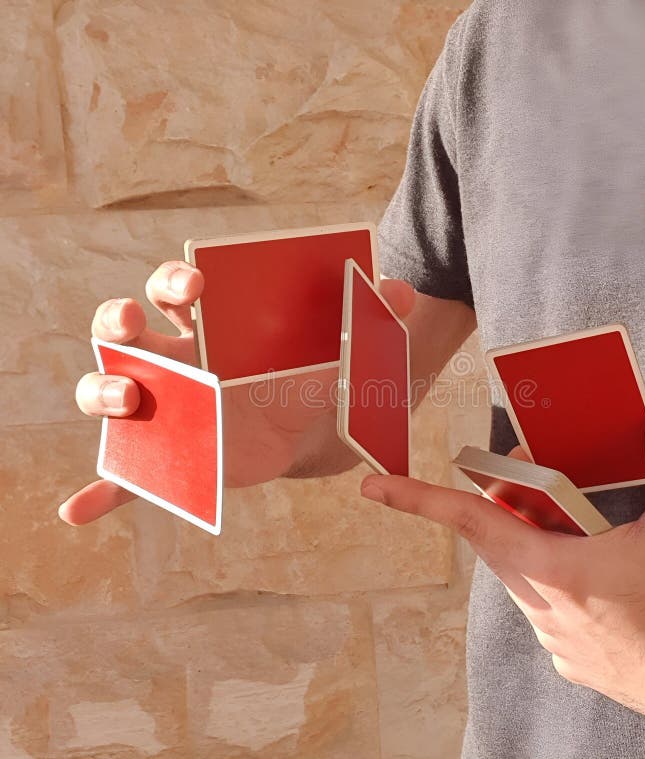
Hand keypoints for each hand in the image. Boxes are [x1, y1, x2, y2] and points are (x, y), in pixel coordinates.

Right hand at [60, 261, 414, 525]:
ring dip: (102, 393)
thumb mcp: (340, 347)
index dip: (175, 281)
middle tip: (132, 323)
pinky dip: (102, 492)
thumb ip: (370, 316)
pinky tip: (78, 510)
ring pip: (109, 391)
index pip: (175, 290)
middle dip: (117, 320)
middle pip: (124, 330)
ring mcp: (166, 408)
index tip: (197, 285)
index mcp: (212, 325)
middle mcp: (175, 359)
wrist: (312, 429)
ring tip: (124, 404)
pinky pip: (125, 476)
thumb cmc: (315, 375)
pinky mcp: (170, 458)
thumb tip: (403, 290)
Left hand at [360, 407, 644, 755]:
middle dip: (514, 504)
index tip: (375, 488)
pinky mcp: (569, 658)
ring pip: (523, 572)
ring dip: (540, 540)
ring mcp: (554, 638)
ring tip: (581, 523)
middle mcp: (543, 607)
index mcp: (557, 570)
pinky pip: (546, 605)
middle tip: (539, 478)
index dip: (418, 500)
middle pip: (502, 539)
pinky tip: (596, 572)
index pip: (472, 521)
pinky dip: (558, 576)